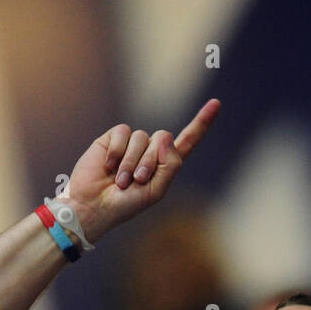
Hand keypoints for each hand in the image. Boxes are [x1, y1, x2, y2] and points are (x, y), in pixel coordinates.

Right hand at [64, 99, 219, 244]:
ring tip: (121, 181)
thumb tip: (165, 136)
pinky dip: (117, 152)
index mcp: (166, 164)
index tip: (216, 104)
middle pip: (163, 138)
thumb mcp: (155, 191)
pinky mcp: (113, 138)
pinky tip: (108, 167)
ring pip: (142, 137)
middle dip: (150, 161)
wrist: (94, 205)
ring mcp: (132, 143)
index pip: (188, 140)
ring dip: (131, 162)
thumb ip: (170, 166)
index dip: (202, 123)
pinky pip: (123, 133)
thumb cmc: (125, 204)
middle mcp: (151, 150)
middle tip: (136, 181)